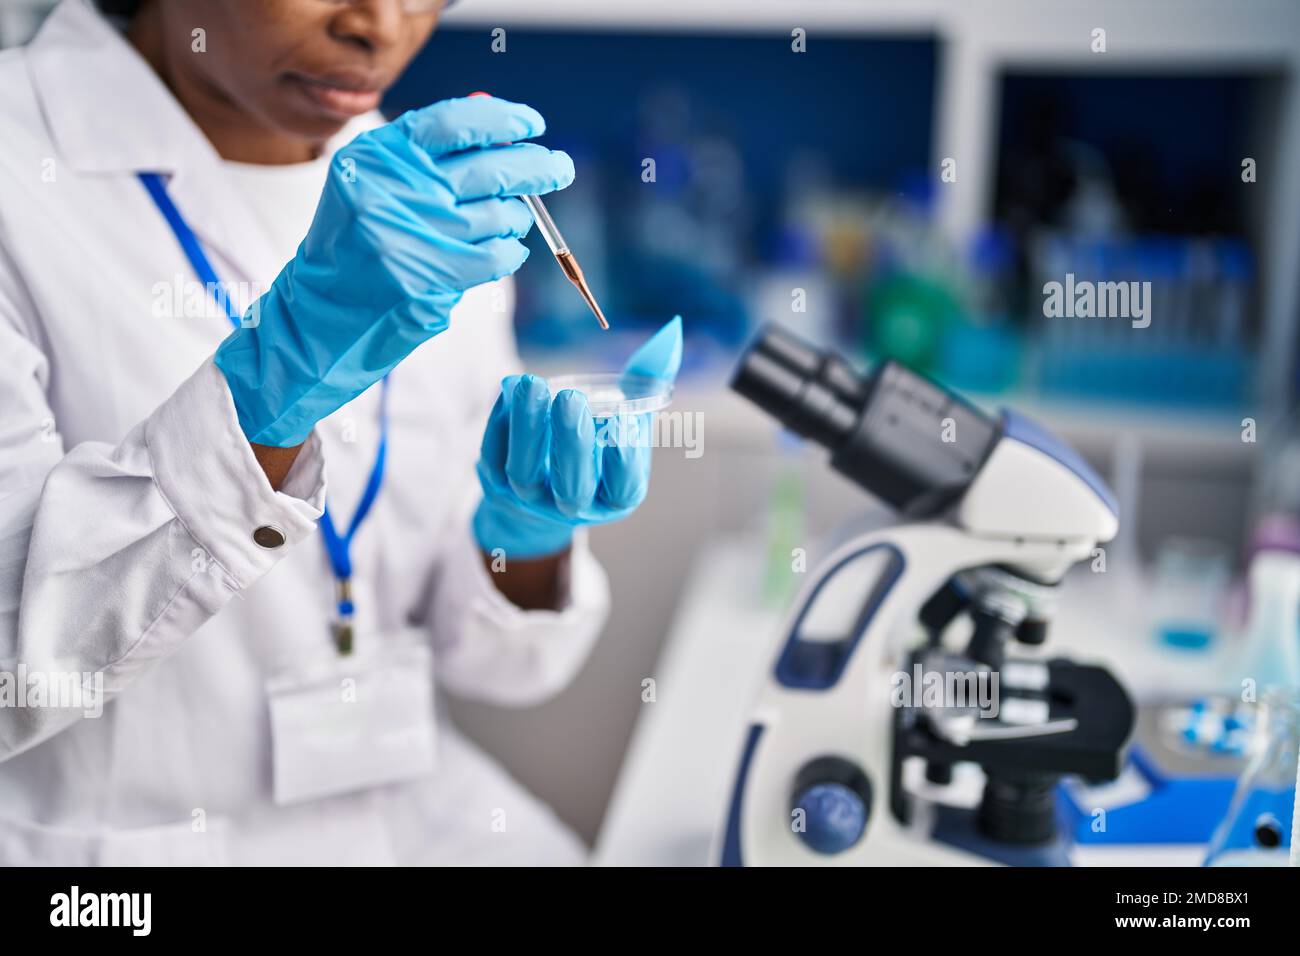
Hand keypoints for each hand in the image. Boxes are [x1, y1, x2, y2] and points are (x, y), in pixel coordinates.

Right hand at [214, 96, 574, 446]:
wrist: (320, 314)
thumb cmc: (356, 247)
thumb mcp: (376, 187)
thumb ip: (431, 159)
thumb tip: (505, 133)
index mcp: (378, 157)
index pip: (453, 122)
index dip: (502, 119)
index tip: (532, 124)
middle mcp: (394, 189)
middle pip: (489, 167)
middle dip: (537, 165)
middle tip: (560, 166)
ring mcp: (412, 235)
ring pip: (499, 214)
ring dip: (518, 218)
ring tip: (513, 221)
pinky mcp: (428, 278)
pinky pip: (497, 257)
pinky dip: (510, 253)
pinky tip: (506, 252)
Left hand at [473, 317, 683, 558]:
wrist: (542, 491)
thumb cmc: (597, 446)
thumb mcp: (625, 417)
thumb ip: (648, 378)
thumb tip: (671, 332)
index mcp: (614, 495)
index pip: (623, 488)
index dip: (625, 459)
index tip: (624, 419)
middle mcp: (574, 504)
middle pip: (573, 486)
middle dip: (572, 441)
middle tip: (571, 399)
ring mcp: (533, 497)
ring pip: (525, 471)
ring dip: (528, 427)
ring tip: (532, 384)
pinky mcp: (498, 483)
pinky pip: (495, 457)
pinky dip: (501, 423)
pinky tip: (510, 391)